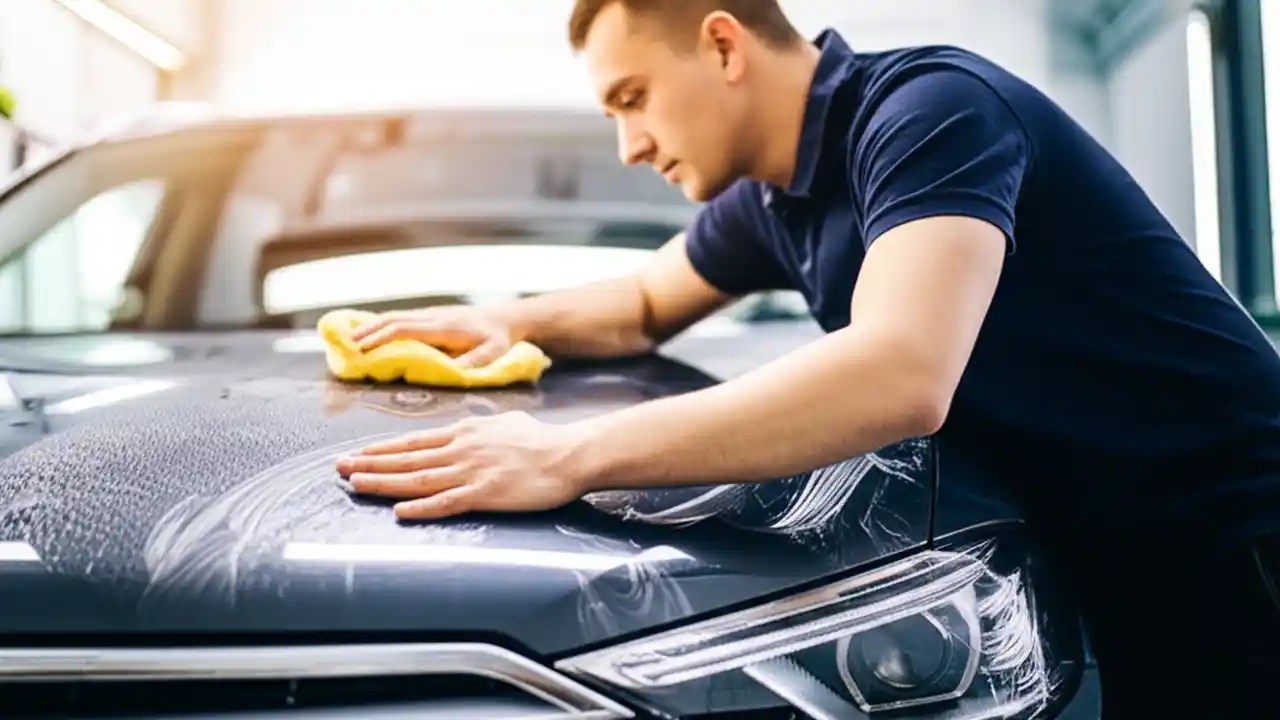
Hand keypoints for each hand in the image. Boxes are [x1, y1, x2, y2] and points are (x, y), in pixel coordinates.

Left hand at [335, 412, 592, 519]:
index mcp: (465, 431)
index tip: (358, 454)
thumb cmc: (542, 439)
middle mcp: (461, 449)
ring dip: (384, 482)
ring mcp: (471, 471)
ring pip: (418, 478)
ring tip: (356, 484)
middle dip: (370, 463)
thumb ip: (482, 428)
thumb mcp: (505, 422)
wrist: (569, 453)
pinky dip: (421, 507)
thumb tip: (471, 429)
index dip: (383, 449)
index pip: (414, 441)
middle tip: (339, 468)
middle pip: (407, 458)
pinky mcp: (485, 493)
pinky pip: (447, 502)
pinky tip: (400, 510)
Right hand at [350, 306, 516, 366]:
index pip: (405, 329)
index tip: (363, 349)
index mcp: (444, 327)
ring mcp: (430, 314)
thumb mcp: (493, 352)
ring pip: (395, 315)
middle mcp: (433, 316)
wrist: (504, 317)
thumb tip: (453, 373)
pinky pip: (401, 317)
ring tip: (349, 338)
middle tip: (347, 344)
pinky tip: (368, 331)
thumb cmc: (498, 338)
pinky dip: (381, 323)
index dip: (382, 337)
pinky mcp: (429, 315)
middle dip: (368, 330)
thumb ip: (474, 362)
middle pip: (394, 319)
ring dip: (371, 325)